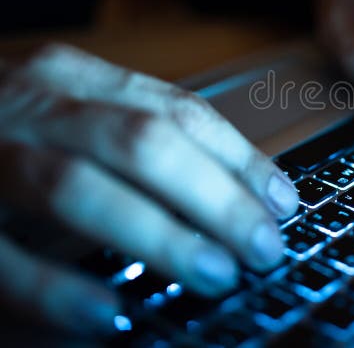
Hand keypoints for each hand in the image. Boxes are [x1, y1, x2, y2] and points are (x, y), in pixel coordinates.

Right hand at [0, 44, 297, 332]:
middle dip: (216, 198)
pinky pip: (3, 257)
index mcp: (71, 79)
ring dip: (159, 234)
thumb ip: (126, 135)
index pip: (177, 111)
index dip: (239, 159)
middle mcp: (31, 103)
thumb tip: (226, 190)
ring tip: (216, 274)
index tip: (284, 201)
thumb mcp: (60, 110)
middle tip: (264, 247)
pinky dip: (56, 289)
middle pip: (145, 143)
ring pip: (80, 188)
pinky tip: (108, 316)